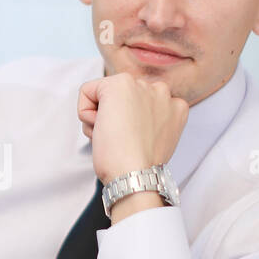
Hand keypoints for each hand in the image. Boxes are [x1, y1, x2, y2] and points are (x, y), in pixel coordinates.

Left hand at [78, 71, 188, 185]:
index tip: (133, 142)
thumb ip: (148, 121)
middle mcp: (160, 90)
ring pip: (104, 96)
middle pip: (121, 99)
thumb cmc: (139, 166)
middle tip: (121, 140)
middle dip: (114, 118)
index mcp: (174, 105)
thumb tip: (129, 119)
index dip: (128, 126)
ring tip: (112, 136)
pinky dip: (84, 112)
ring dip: (100, 116)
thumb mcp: (154, 139)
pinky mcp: (118, 84)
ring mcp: (141, 85)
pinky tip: (100, 127)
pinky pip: (87, 91)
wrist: (134, 174)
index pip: (138, 105)